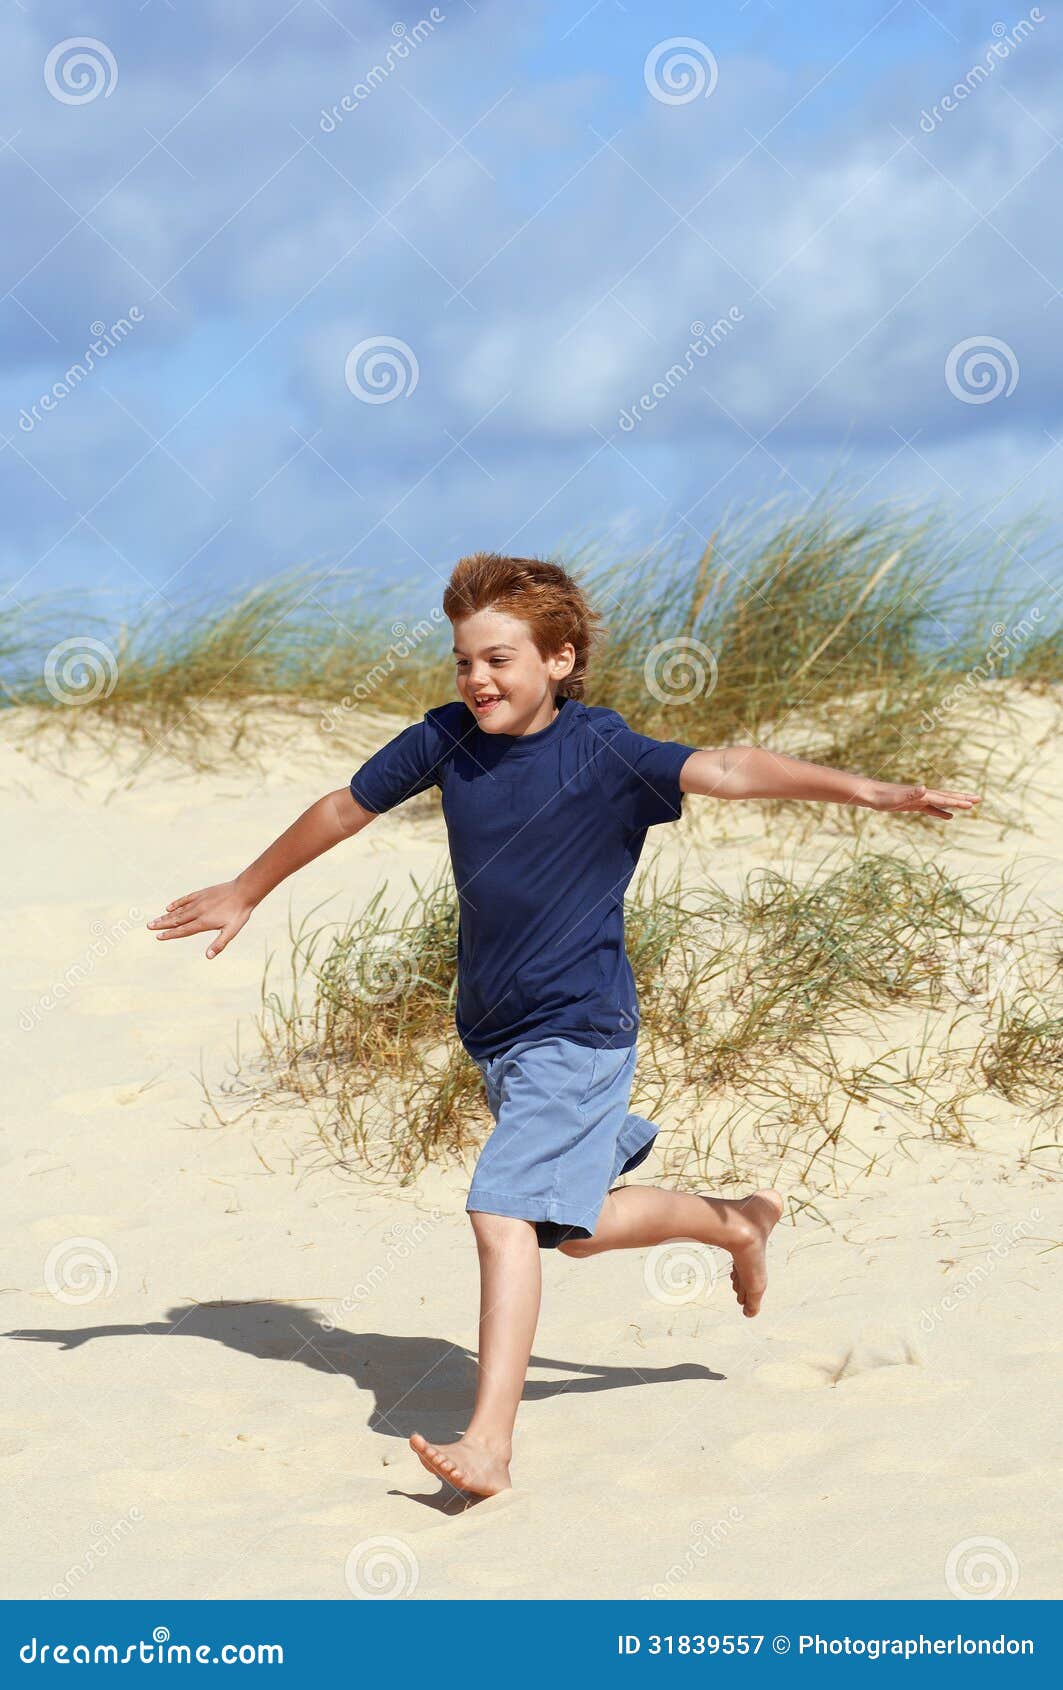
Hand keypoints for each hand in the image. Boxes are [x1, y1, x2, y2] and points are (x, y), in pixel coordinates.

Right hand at [147, 880, 255, 957]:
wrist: (244, 891)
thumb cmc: (239, 913)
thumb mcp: (232, 931)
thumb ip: (219, 944)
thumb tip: (208, 957)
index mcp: (204, 922)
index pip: (183, 930)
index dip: (170, 934)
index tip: (159, 937)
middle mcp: (198, 911)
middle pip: (177, 920)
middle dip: (162, 924)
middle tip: (149, 927)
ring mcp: (199, 901)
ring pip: (179, 910)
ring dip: (166, 916)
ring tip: (155, 919)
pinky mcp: (201, 894)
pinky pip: (185, 899)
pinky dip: (176, 904)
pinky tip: (169, 907)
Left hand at [866, 781, 982, 819]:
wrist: (869, 794)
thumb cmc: (881, 798)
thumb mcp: (895, 799)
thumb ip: (910, 794)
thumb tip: (923, 788)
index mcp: (921, 794)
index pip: (943, 798)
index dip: (957, 801)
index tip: (971, 803)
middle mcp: (922, 795)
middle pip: (946, 796)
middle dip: (962, 798)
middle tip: (979, 799)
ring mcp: (919, 799)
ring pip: (941, 801)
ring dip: (955, 804)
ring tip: (969, 806)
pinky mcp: (913, 805)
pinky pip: (931, 809)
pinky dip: (941, 812)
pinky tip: (948, 816)